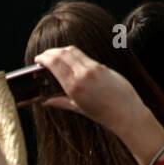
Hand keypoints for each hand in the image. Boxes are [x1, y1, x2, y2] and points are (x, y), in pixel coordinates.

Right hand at [34, 46, 149, 142]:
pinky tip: (71, 59)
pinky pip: (84, 56)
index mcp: (74, 86)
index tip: (38, 58)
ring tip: (55, 54)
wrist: (125, 112)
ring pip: (73, 51)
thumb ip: (61, 102)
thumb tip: (46, 102)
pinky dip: (74, 55)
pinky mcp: (102, 66)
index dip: (44, 58)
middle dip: (50, 52)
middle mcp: (82, 74)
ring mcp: (93, 68)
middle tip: (44, 55)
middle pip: (62, 53)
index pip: (55, 64)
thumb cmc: (103, 114)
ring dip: (61, 50)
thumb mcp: (79, 109)